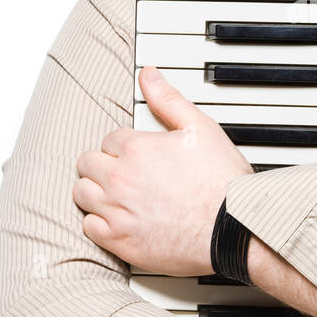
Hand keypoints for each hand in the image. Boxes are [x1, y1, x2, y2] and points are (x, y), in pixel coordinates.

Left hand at [73, 66, 253, 274]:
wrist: (234, 228)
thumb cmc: (222, 181)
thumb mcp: (199, 127)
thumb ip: (167, 99)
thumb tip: (148, 75)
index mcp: (135, 149)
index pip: (109, 139)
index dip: (124, 145)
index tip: (137, 154)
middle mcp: (119, 180)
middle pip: (87, 164)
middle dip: (103, 164)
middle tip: (122, 171)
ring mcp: (117, 212)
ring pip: (81, 194)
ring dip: (95, 190)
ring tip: (116, 193)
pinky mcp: (119, 241)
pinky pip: (89, 227)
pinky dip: (99, 222)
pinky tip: (118, 218)